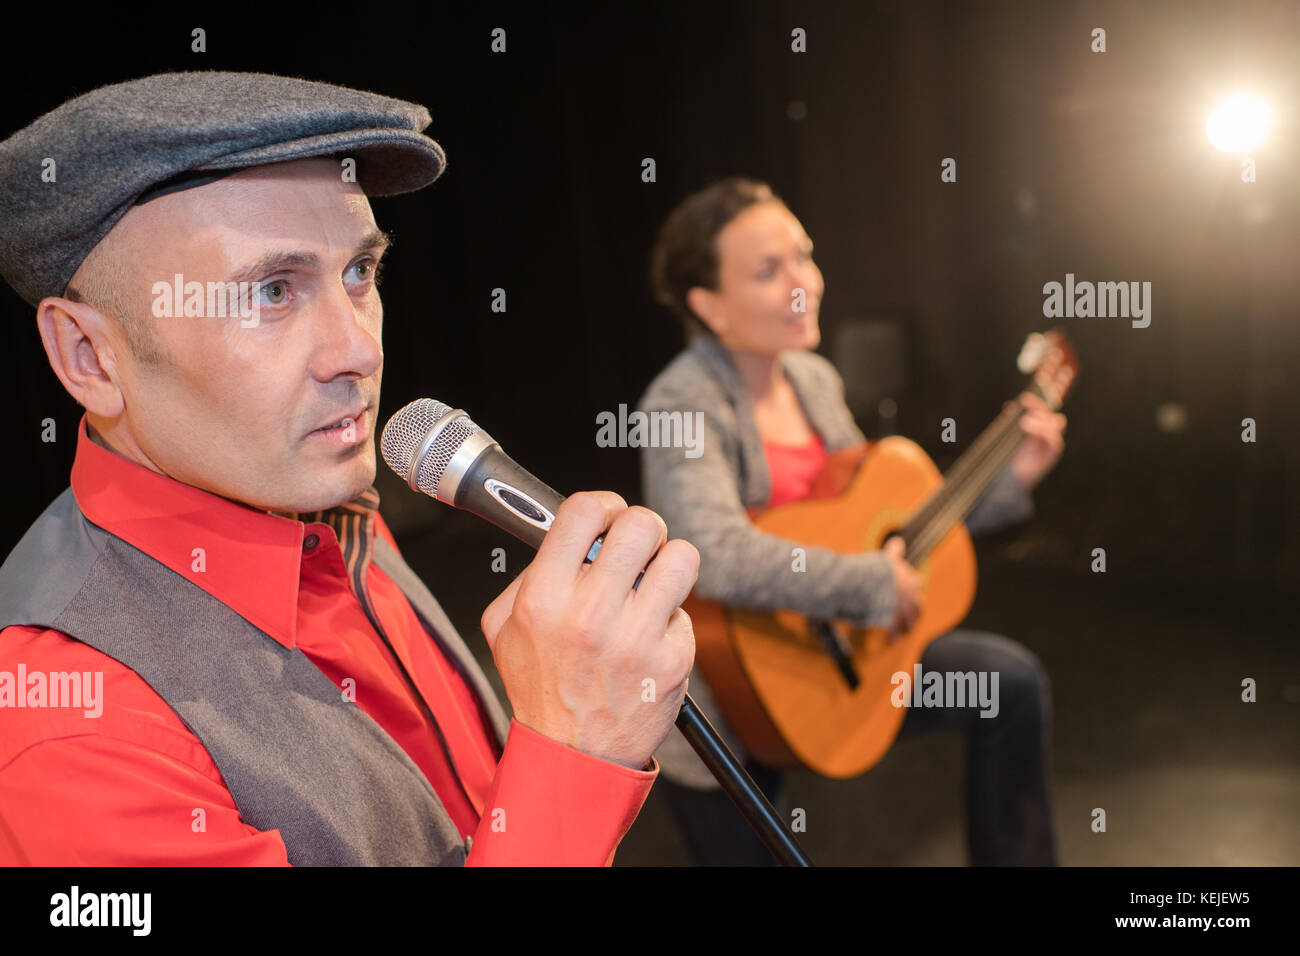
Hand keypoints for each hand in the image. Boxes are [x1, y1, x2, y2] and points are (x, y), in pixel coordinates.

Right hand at [480, 492, 698, 769]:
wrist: (571, 758)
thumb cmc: (539, 687)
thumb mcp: (504, 627)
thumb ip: (529, 573)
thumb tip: (571, 536)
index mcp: (544, 597)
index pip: (583, 510)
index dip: (603, 504)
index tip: (608, 518)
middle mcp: (590, 615)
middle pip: (642, 524)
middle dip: (644, 529)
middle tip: (639, 549)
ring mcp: (635, 639)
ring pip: (681, 557)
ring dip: (669, 564)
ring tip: (654, 583)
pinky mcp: (672, 661)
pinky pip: (686, 611)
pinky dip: (671, 620)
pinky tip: (650, 639)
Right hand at [883, 536, 921, 640]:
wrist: (867, 585)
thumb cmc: (876, 569)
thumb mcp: (886, 558)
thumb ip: (894, 552)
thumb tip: (898, 541)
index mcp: (909, 580)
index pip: (915, 582)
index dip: (912, 585)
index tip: (911, 586)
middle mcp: (909, 596)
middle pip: (917, 604)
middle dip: (915, 608)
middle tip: (914, 611)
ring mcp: (901, 610)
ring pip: (909, 620)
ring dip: (907, 624)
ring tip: (906, 628)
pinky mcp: (891, 621)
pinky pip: (893, 631)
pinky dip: (892, 636)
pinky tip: (890, 641)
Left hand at [1009, 392, 1065, 490]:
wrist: (1011, 478)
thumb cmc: (1010, 456)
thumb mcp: (1009, 436)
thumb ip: (1010, 422)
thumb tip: (1008, 406)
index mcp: (1038, 426)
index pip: (1042, 408)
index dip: (1036, 401)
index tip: (1024, 398)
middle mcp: (1047, 432)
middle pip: (1052, 413)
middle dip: (1040, 411)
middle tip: (1023, 417)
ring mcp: (1051, 442)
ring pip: (1057, 424)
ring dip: (1041, 421)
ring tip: (1024, 425)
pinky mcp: (1052, 454)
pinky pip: (1056, 441)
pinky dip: (1047, 433)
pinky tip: (1033, 433)